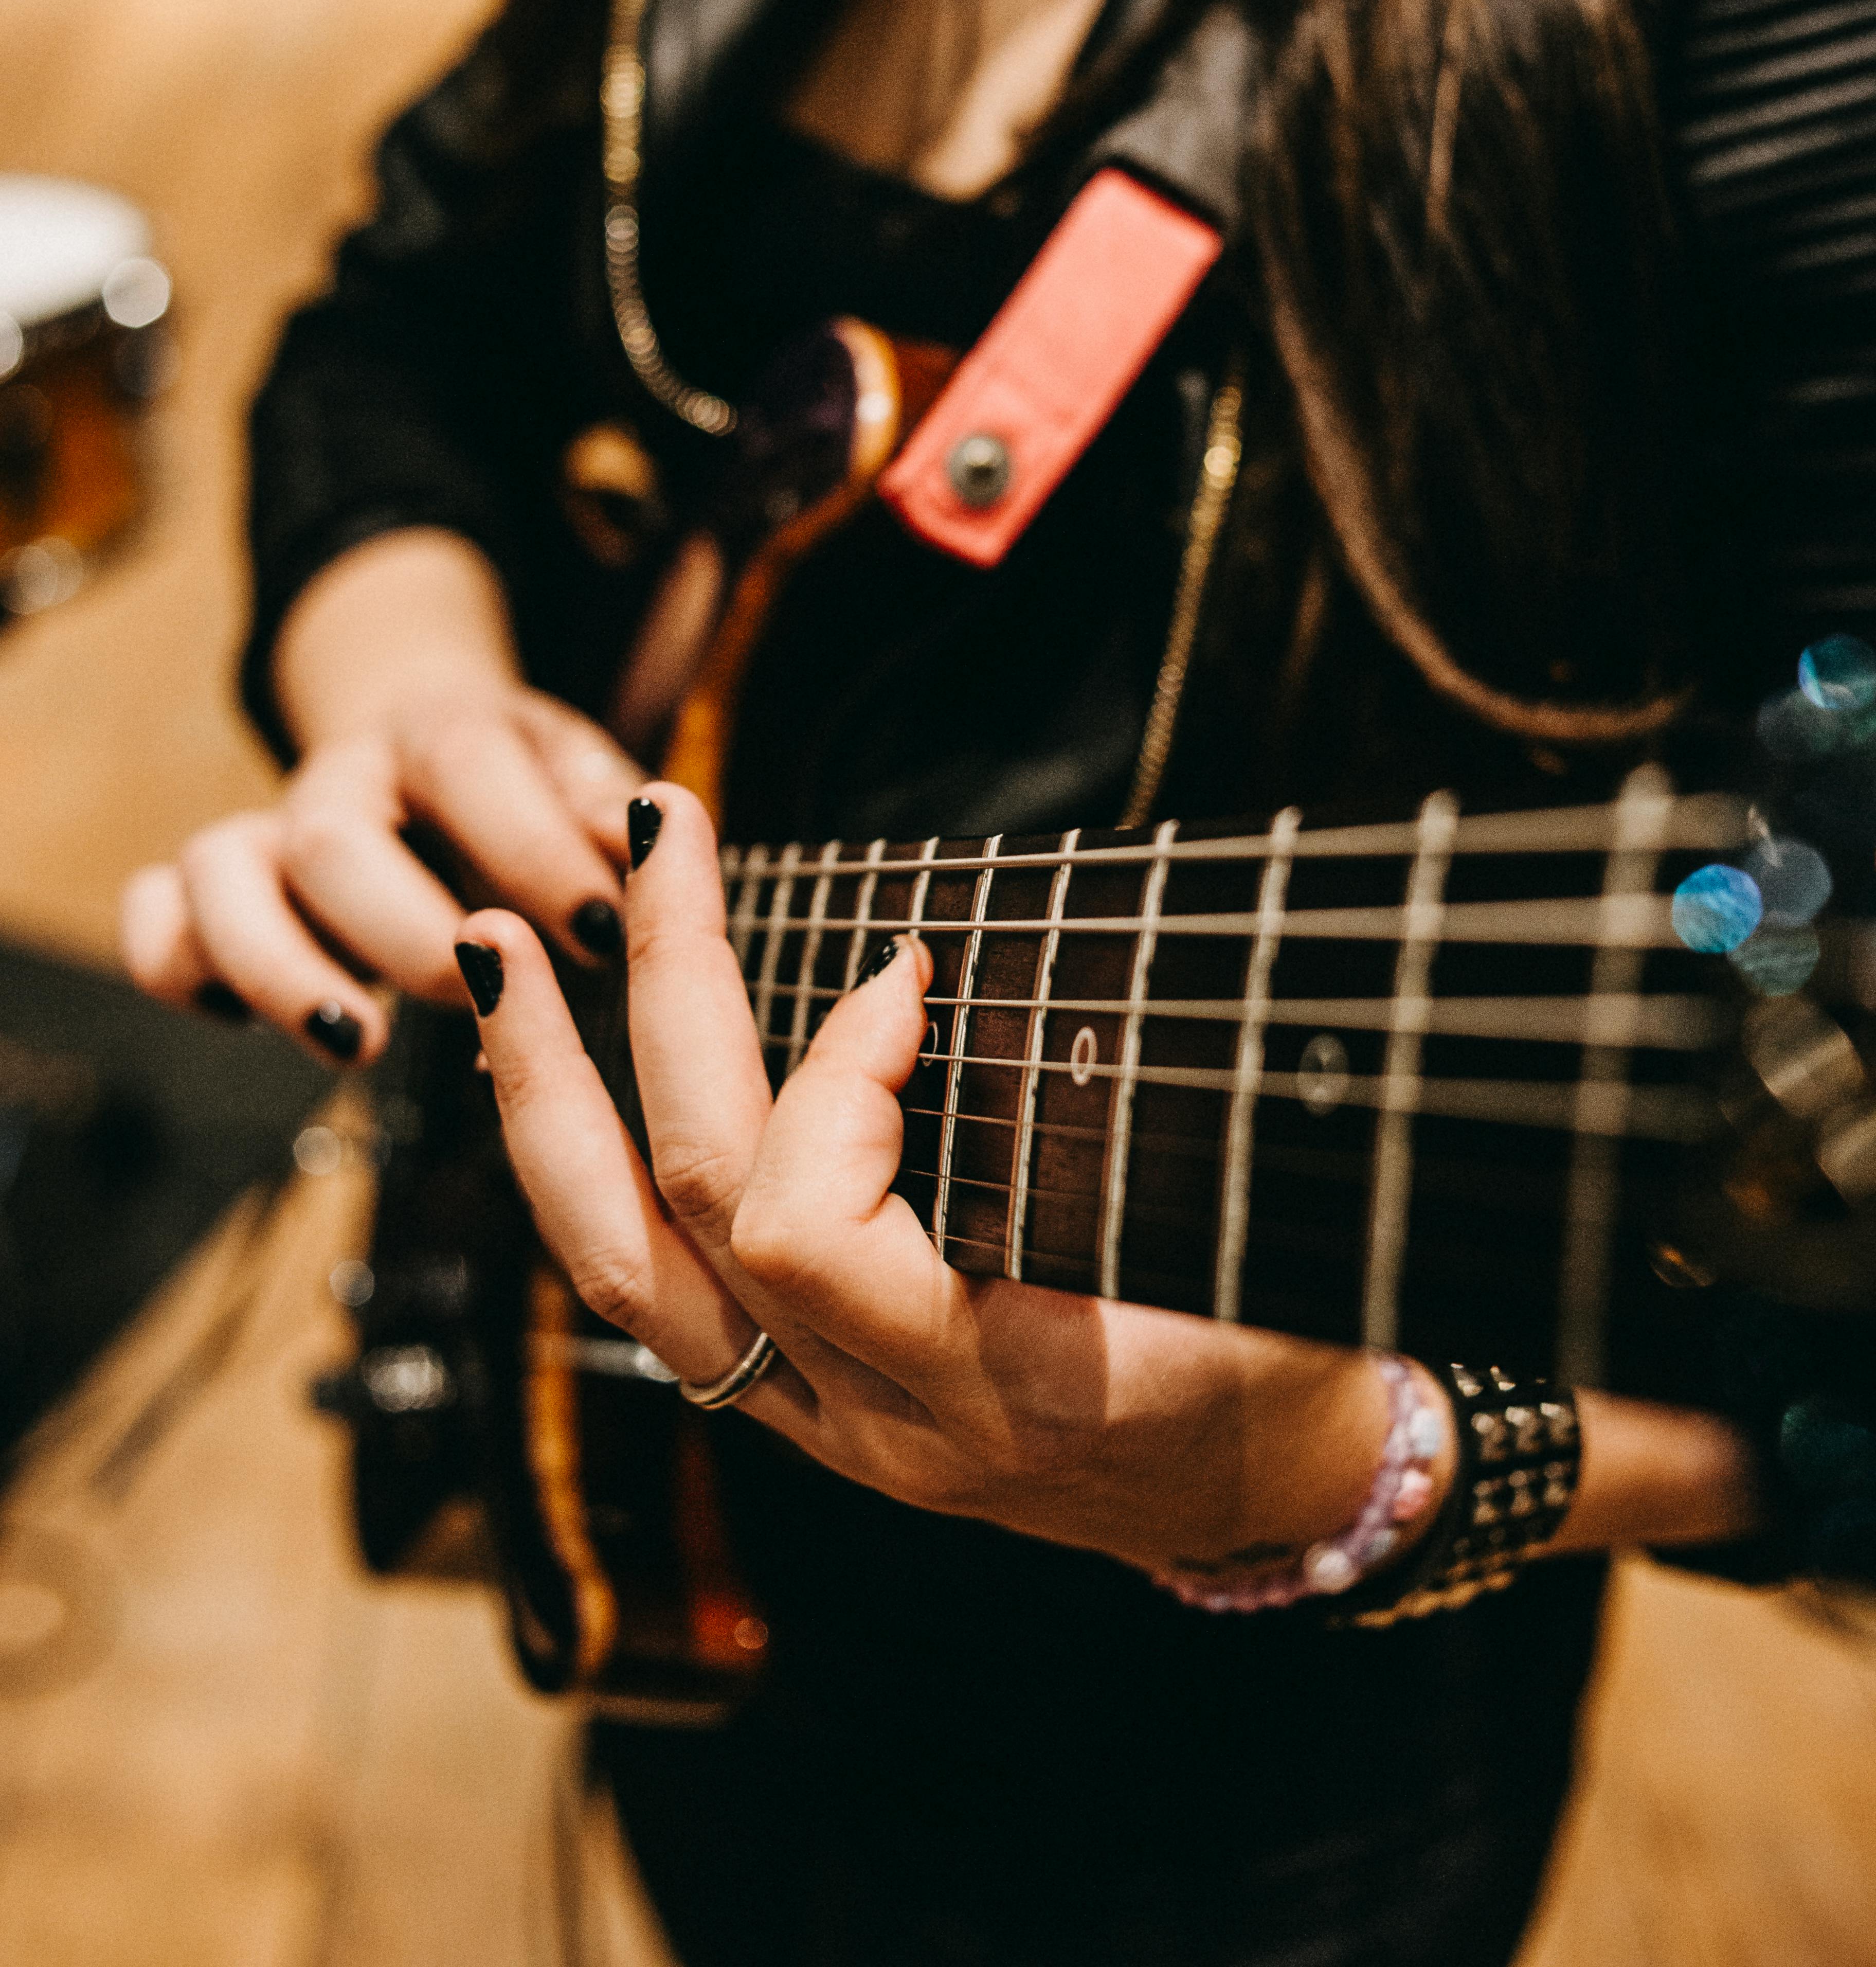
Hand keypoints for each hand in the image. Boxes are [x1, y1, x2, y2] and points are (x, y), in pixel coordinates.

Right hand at [120, 678, 644, 1063]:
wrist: (428, 748)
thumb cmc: (523, 787)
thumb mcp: (581, 774)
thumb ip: (610, 809)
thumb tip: (659, 835)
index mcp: (444, 730)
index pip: (470, 765)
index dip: (532, 849)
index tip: (600, 932)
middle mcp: (343, 774)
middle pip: (332, 836)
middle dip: (403, 930)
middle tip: (476, 997)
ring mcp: (267, 828)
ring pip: (218, 871)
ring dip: (280, 966)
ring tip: (361, 1041)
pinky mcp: (213, 885)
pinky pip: (155, 917)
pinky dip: (180, 969)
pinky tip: (246, 1026)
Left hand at [468, 779, 1409, 1581]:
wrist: (1272, 1491)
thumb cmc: (1276, 1341)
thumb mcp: (1225, 1234)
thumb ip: (1088, 1128)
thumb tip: (928, 979)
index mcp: (990, 1379)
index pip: (807, 1226)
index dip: (837, 1068)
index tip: (910, 966)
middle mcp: (875, 1419)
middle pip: (685, 1213)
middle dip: (651, 1005)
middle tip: (654, 837)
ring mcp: (823, 1425)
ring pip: (616, 1272)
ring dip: (547, 1099)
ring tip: (503, 957)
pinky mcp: (803, 1410)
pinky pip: (651, 1296)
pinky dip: (591, 1172)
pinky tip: (563, 1076)